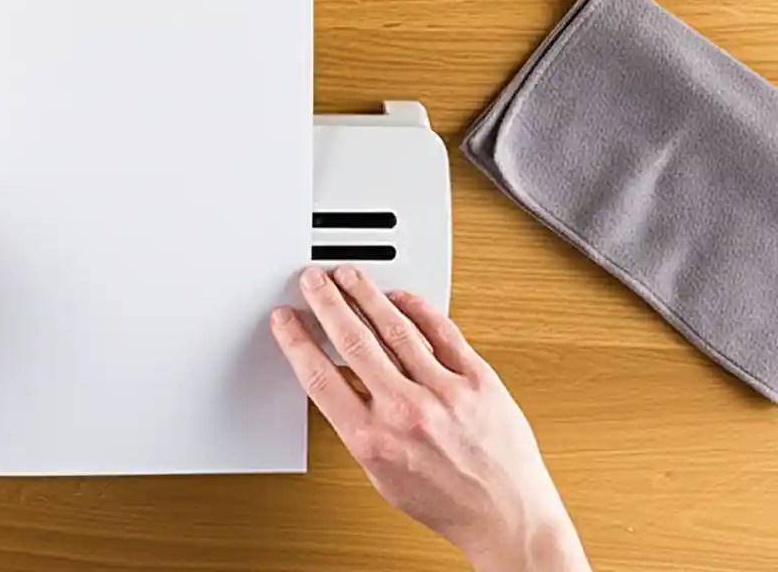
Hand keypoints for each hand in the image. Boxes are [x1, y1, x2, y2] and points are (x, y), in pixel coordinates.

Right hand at [271, 266, 588, 571]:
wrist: (507, 517)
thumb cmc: (446, 502)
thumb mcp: (380, 475)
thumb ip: (358, 427)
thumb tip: (339, 385)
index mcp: (373, 440)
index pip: (320, 376)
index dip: (296, 340)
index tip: (287, 320)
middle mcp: (406, 412)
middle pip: (354, 340)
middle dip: (327, 302)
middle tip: (314, 280)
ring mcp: (444, 392)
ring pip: (395, 328)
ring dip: (366, 294)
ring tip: (350, 277)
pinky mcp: (478, 380)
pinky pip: (443, 332)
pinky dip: (418, 308)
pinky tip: (400, 297)